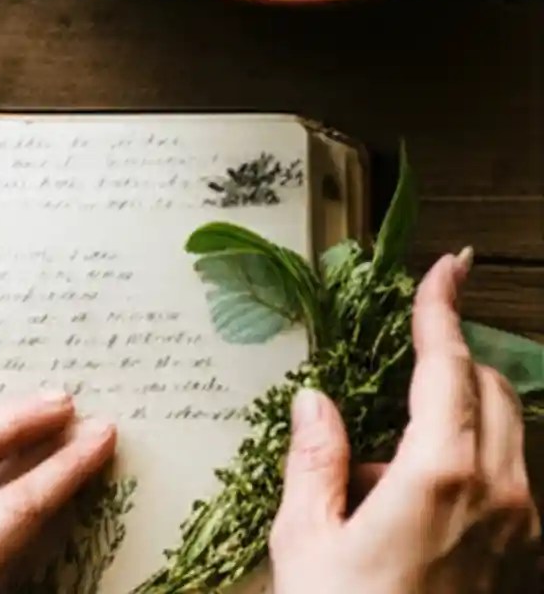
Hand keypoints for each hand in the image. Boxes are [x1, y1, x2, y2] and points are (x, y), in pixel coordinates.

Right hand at [270, 250, 541, 593]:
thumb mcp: (308, 541)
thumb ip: (317, 460)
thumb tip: (317, 404)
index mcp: (441, 475)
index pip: (447, 366)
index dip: (442, 308)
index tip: (446, 268)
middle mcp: (501, 495)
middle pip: (490, 391)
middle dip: (450, 363)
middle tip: (397, 371)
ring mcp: (526, 530)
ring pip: (505, 438)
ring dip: (453, 427)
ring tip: (380, 480)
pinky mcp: (530, 561)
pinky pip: (510, 487)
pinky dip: (468, 473)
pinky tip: (410, 516)